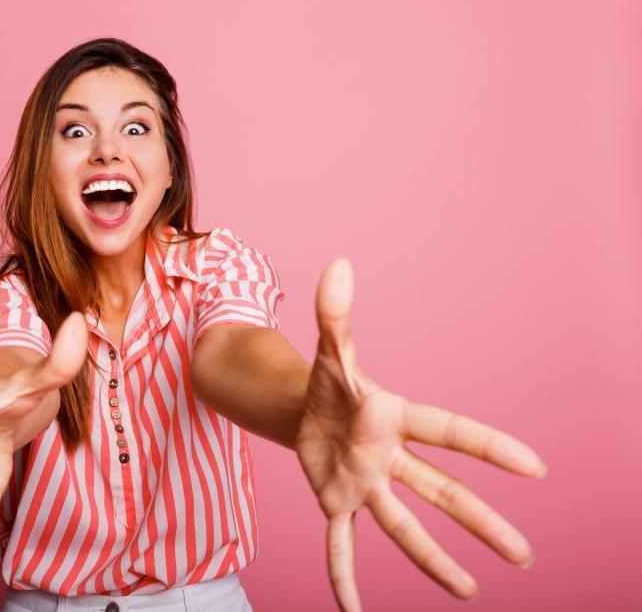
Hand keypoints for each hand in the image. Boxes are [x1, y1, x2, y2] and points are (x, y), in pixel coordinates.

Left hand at [294, 258, 546, 610]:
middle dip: (480, 523)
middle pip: (441, 492)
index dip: (489, 447)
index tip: (536, 467)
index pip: (449, 432)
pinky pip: (341, 545)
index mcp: (396, 418)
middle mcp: (389, 458)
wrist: (306, 407)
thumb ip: (335, 312)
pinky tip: (354, 611)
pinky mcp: (335, 500)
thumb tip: (337, 264)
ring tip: (468, 593)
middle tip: (522, 554)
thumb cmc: (331, 380)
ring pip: (402, 526)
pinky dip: (344, 577)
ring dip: (432, 560)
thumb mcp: (331, 347)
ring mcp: (365, 483)